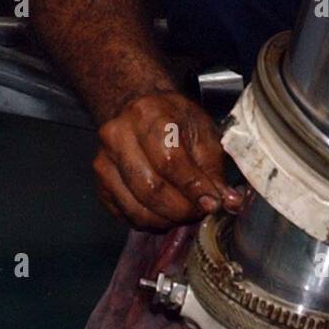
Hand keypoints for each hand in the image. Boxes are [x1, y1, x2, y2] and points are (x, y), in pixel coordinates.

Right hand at [93, 89, 243, 229]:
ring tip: (185, 212)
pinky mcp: (99, 183)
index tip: (213, 203)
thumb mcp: (202, 131)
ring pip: (136, 208)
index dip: (194, 188)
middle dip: (182, 209)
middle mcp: (119, 135)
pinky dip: (149, 222)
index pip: (170, 161)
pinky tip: (164, 212)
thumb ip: (214, 168)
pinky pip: (125, 215)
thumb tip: (229, 202)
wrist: (140, 107)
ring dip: (167, 220)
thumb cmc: (174, 118)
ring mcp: (104, 160)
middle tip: (200, 211)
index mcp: (148, 113)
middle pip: (151, 188)